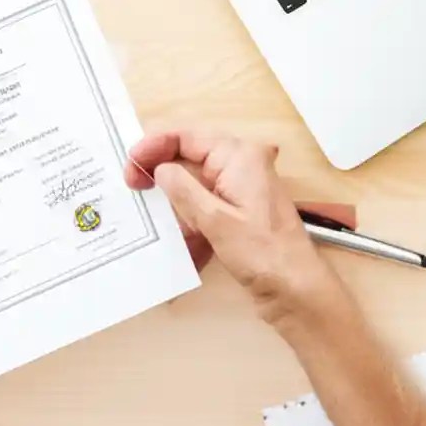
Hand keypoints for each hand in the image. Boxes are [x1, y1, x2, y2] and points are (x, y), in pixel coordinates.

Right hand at [125, 131, 339, 324]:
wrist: (295, 289)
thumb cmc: (263, 254)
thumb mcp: (216, 220)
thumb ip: (183, 190)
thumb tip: (160, 169)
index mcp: (239, 156)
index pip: (187, 136)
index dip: (154, 146)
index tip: (130, 166)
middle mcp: (242, 163)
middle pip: (190, 154)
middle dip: (160, 168)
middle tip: (132, 186)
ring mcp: (241, 186)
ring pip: (195, 178)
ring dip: (172, 192)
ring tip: (145, 204)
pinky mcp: (239, 208)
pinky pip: (204, 199)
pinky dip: (186, 210)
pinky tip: (171, 226)